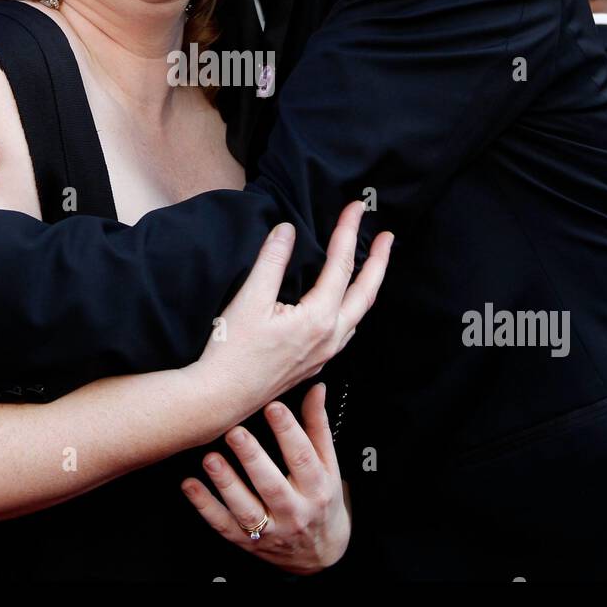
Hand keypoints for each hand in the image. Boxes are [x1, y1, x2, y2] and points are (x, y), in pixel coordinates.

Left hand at [182, 384, 350, 573]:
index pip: (303, 457)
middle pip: (272, 484)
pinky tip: (189, 484)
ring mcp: (270, 530)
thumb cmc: (322, 499)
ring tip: (210, 458)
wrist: (318, 553)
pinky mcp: (247, 542)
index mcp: (317, 488)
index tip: (272, 406)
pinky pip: (223, 525)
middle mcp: (295, 511)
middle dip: (252, 458)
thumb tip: (316, 388)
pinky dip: (204, 506)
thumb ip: (318, 427)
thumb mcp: (328, 466)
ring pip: (246, 509)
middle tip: (234, 431)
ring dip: (226, 483)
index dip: (289, 431)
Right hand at [195, 201, 390, 411]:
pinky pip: (344, 331)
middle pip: (365, 293)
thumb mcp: (249, 299)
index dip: (348, 232)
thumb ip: (272, 261)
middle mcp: (329, 338)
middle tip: (387, 237)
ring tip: (370, 268)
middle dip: (379, 262)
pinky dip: (351, 309)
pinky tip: (341, 306)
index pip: (342, 266)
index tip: (356, 208)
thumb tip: (287, 230)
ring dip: (367, 288)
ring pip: (357, 315)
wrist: (219, 398)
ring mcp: (323, 355)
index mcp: (318, 318)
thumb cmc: (231, 351)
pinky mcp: (311, 365)